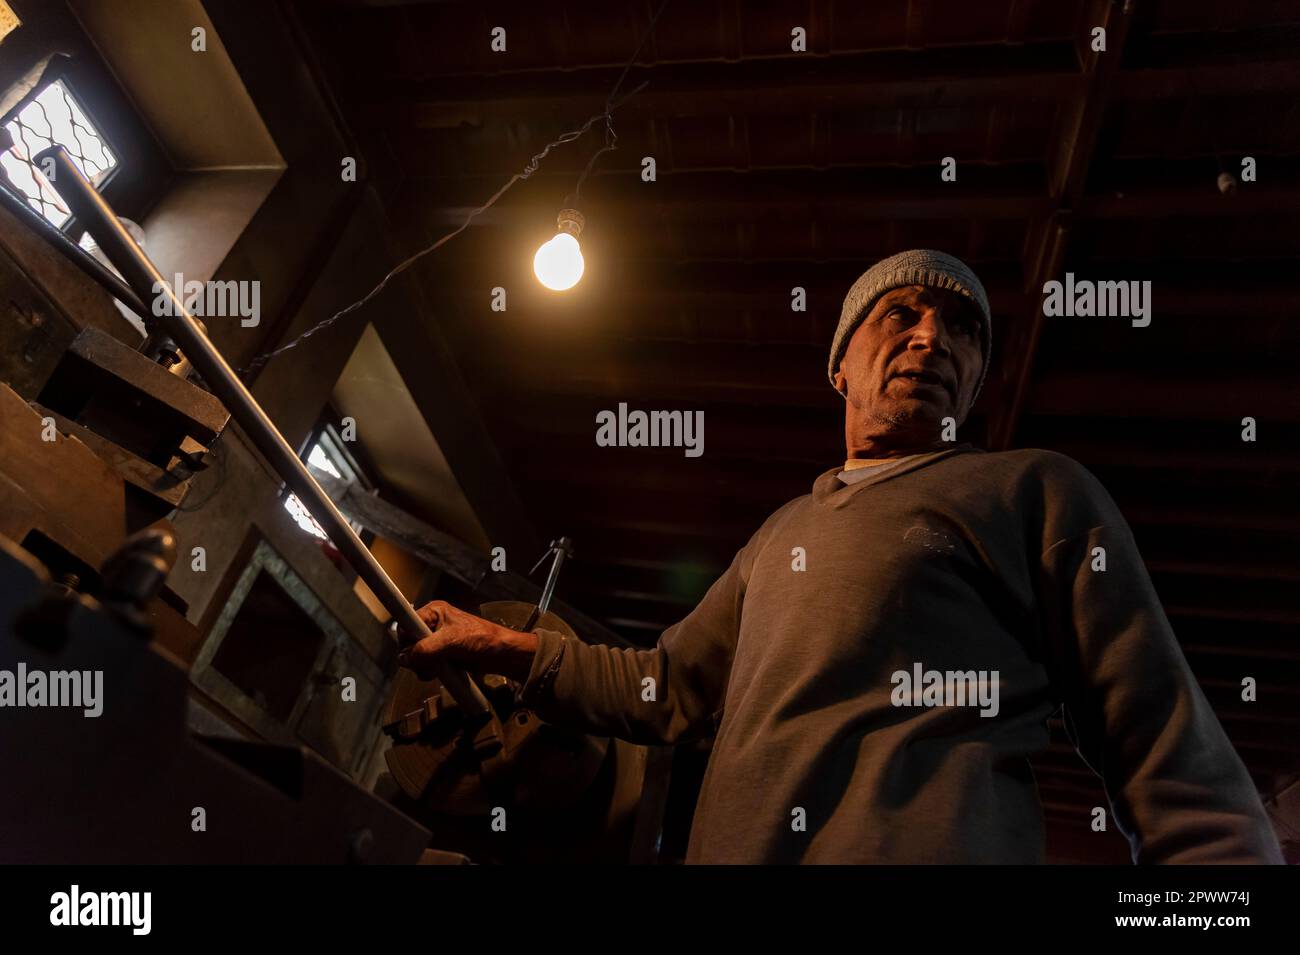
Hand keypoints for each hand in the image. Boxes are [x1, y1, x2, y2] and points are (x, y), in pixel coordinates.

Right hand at [397, 600, 538, 682]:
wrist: (500, 654)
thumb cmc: (481, 639)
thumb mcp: (450, 641)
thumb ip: (424, 649)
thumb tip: (405, 658)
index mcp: (434, 612)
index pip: (406, 624)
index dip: (406, 639)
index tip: (410, 651)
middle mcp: (432, 624)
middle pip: (408, 643)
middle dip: (416, 657)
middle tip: (429, 662)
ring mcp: (436, 641)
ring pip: (415, 657)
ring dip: (423, 666)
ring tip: (439, 667)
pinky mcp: (441, 655)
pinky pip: (425, 665)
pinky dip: (430, 671)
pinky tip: (441, 671)